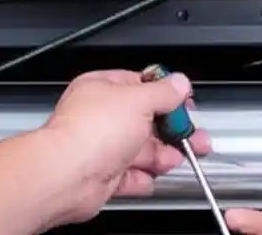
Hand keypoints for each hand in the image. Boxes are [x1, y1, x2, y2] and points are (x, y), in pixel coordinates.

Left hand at [39, 69, 210, 224]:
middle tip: (193, 135)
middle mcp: (100, 117)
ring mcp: (100, 148)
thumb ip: (164, 92)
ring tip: (177, 157)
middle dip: (171, 129)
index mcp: (103, 89)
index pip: (140, 84)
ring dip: (162, 155)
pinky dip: (142, 179)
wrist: (68, 176)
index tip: (185, 102)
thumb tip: (179, 82)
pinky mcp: (102, 176)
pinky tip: (151, 177)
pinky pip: (128, 176)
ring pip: (139, 150)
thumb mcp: (139, 100)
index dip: (165, 92)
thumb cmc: (90, 132)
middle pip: (144, 120)